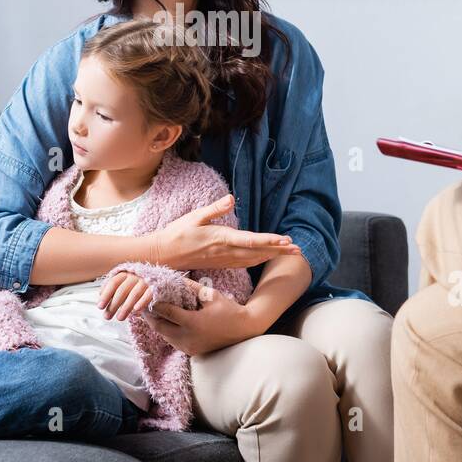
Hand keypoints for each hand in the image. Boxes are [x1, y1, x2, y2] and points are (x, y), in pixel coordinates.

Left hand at [98, 270, 151, 320]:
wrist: (157, 281)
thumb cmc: (135, 285)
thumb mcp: (123, 284)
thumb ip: (112, 289)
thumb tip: (100, 295)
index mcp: (125, 274)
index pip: (113, 283)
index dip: (106, 295)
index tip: (100, 307)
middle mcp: (134, 276)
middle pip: (122, 290)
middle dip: (113, 305)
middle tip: (107, 316)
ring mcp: (145, 281)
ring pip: (134, 294)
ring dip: (125, 307)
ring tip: (119, 318)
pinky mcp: (155, 288)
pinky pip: (148, 295)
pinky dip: (142, 302)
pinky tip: (136, 310)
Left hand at [141, 277, 254, 356]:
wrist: (243, 330)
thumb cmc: (228, 310)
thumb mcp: (210, 295)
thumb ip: (191, 287)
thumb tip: (175, 279)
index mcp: (193, 322)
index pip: (166, 312)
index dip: (154, 304)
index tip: (146, 297)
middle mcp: (188, 337)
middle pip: (160, 328)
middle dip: (150, 317)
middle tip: (142, 306)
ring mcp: (190, 347)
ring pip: (165, 336)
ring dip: (158, 325)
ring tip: (152, 314)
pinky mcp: (192, 352)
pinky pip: (174, 342)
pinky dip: (168, 333)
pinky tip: (166, 323)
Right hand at [154, 193, 304, 269]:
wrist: (163, 254)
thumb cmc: (177, 233)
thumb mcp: (195, 217)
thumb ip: (215, 209)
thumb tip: (231, 198)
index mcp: (221, 238)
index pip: (250, 240)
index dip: (269, 241)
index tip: (285, 240)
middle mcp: (226, 251)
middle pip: (257, 252)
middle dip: (278, 250)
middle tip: (298, 249)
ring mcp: (224, 259)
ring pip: (253, 259)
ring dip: (272, 255)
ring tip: (289, 253)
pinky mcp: (221, 262)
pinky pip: (245, 263)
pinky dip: (259, 260)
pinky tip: (267, 257)